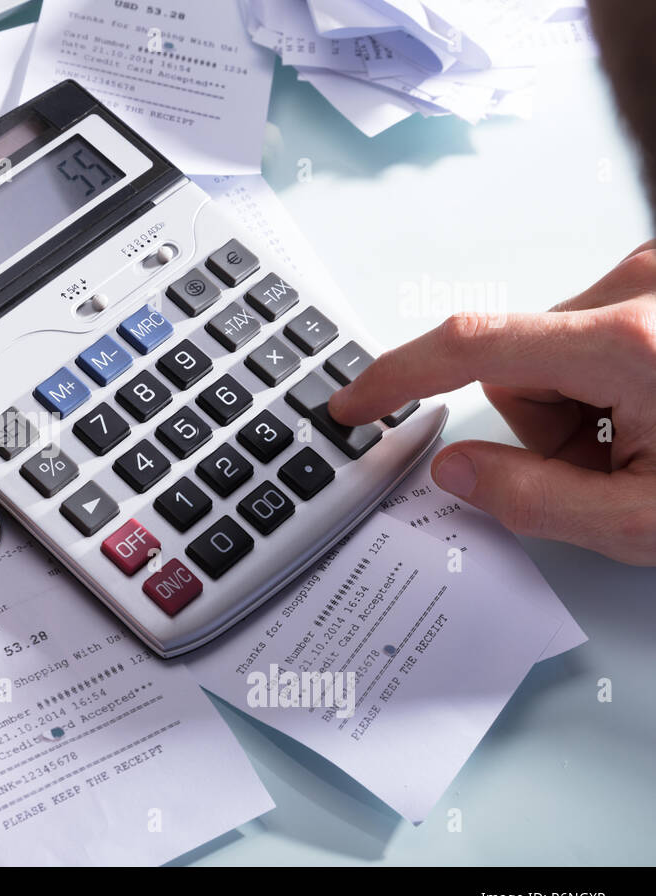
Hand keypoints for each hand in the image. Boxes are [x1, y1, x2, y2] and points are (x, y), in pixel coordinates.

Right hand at [328, 241, 655, 564]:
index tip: (354, 401)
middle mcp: (642, 288)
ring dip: (587, 408)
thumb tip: (458, 472)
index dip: (396, 378)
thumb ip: (534, 503)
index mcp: (629, 343)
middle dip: (546, 427)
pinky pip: (600, 332)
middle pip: (520, 364)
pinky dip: (618, 382)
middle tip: (612, 472)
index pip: (470, 348)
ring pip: (560, 351)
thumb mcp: (650, 523)